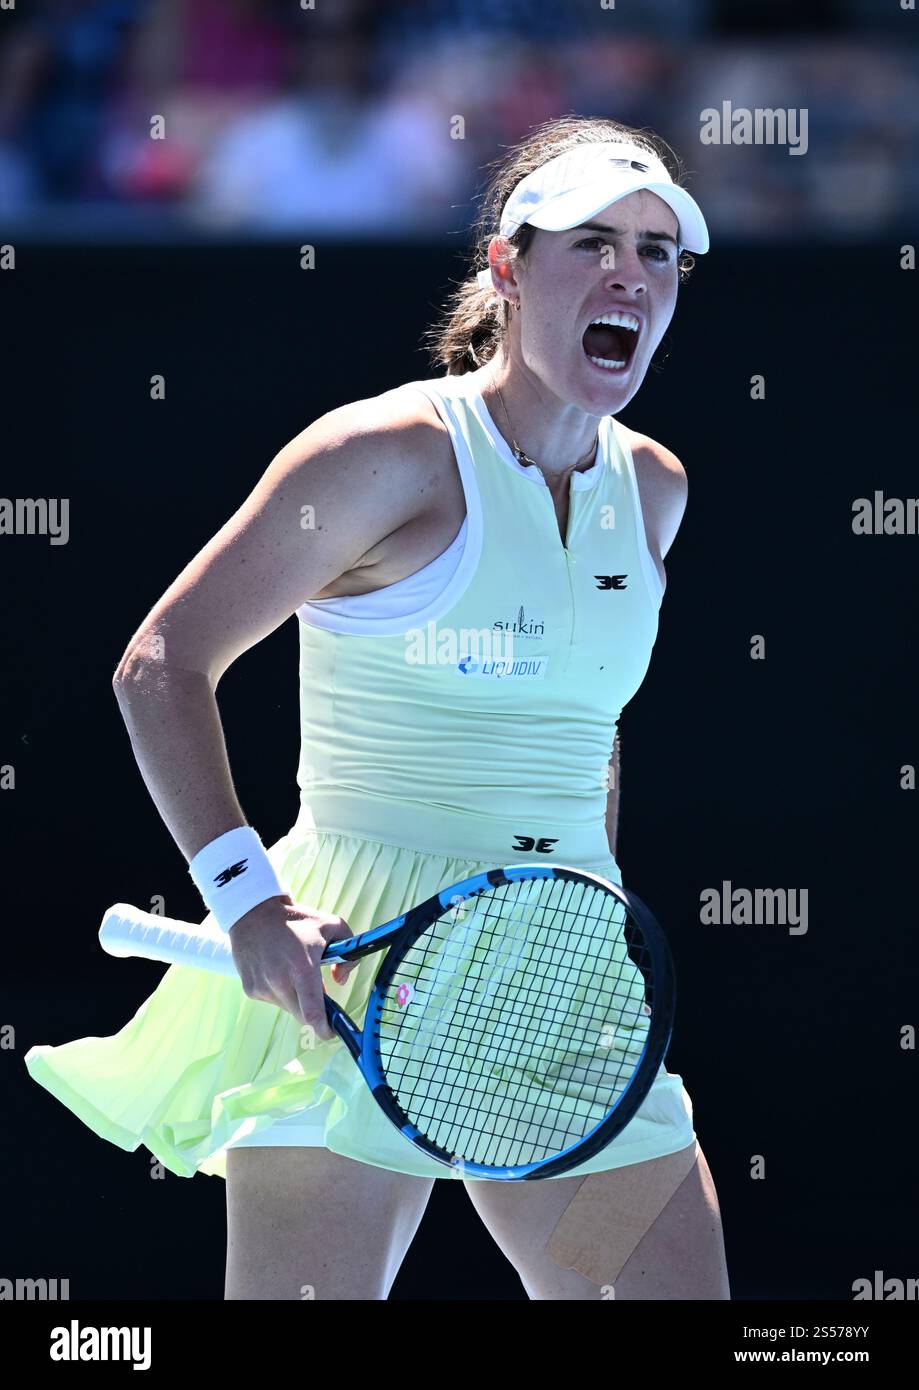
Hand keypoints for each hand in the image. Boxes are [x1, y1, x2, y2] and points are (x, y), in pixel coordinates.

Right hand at [228, 894, 357, 1041]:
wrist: (253, 912)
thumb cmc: (296, 920)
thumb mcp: (332, 926)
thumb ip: (348, 954)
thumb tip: (340, 981)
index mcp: (302, 968)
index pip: (312, 1013)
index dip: (324, 1029)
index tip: (332, 1031)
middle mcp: (280, 981)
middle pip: (301, 1015)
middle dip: (313, 1013)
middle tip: (319, 998)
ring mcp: (262, 987)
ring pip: (287, 1007)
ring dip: (296, 999)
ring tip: (293, 972)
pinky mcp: (250, 989)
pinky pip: (272, 1000)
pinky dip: (280, 992)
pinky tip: (277, 970)